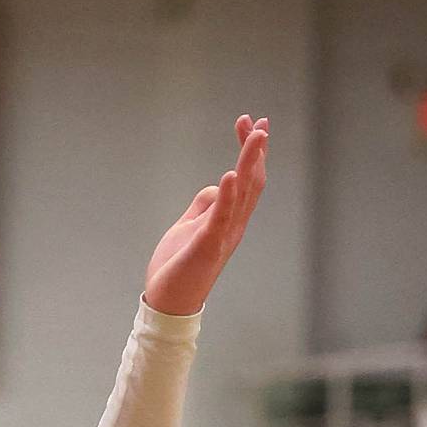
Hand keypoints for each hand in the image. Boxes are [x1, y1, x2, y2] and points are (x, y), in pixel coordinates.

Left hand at [144, 116, 268, 315]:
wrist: (167, 304)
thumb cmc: (177, 268)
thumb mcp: (188, 228)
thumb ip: (202, 207)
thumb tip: (216, 185)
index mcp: (229, 219)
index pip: (245, 179)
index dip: (249, 151)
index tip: (249, 124)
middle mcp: (233, 225)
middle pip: (251, 181)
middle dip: (255, 150)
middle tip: (258, 122)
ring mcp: (223, 235)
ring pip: (243, 194)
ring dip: (250, 163)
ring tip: (256, 136)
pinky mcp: (208, 246)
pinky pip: (221, 218)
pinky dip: (227, 196)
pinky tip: (229, 175)